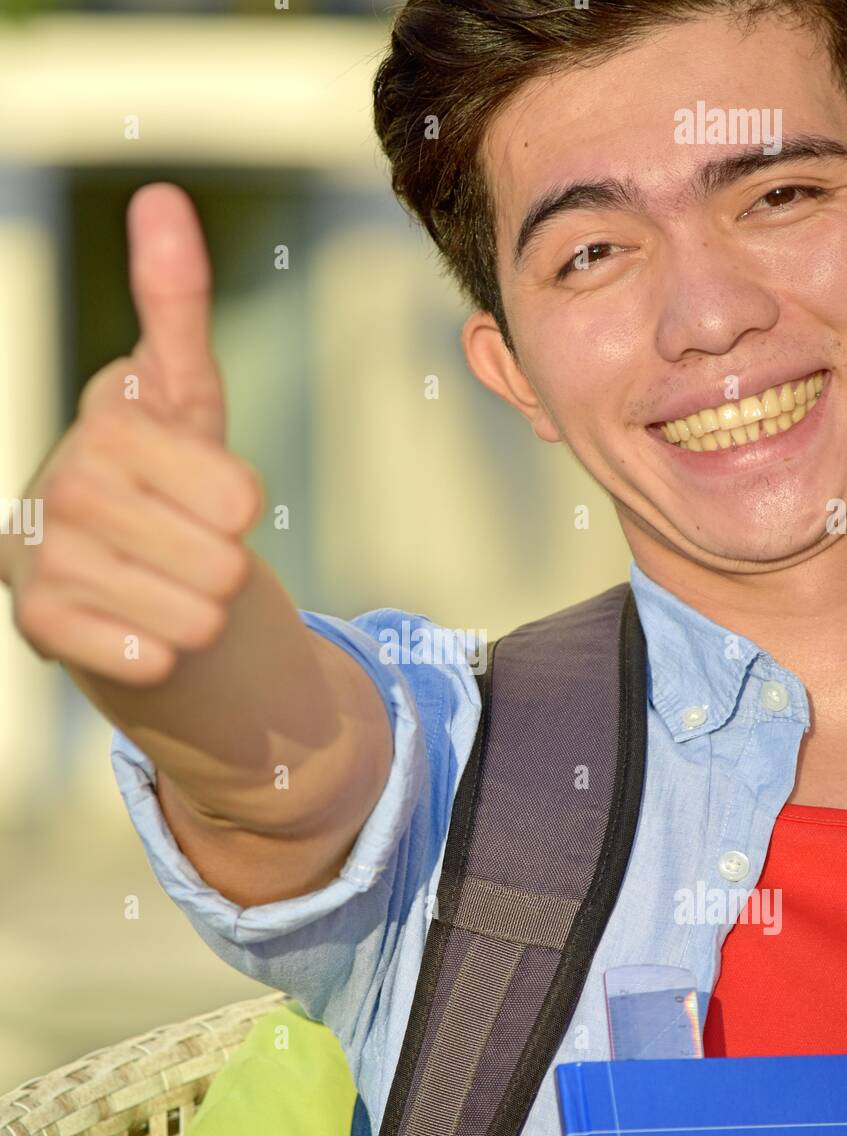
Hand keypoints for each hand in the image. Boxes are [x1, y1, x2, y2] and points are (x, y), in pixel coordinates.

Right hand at [1, 182, 262, 684]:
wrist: (116, 579)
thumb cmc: (163, 482)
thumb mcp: (183, 397)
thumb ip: (176, 307)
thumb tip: (158, 196)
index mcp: (108, 422)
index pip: (238, 496)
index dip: (240, 507)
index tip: (204, 497)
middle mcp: (64, 484)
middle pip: (222, 560)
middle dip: (223, 566)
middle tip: (184, 551)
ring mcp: (41, 557)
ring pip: (194, 615)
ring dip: (199, 614)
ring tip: (164, 588)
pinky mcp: (36, 624)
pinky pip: (144, 656)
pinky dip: (160, 654)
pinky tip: (140, 632)